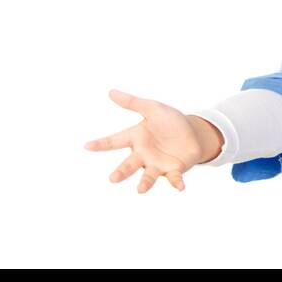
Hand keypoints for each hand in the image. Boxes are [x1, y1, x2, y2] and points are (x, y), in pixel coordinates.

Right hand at [83, 89, 209, 192]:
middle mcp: (143, 154)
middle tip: (113, 178)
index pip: (115, 141)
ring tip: (140, 189)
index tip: (87, 146)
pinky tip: (180, 187)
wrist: (194, 133)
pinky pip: (174, 178)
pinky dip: (176, 183)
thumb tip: (111, 92)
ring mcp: (157, 164)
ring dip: (144, 183)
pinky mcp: (174, 170)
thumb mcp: (153, 109)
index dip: (101, 144)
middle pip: (129, 164)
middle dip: (121, 171)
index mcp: (136, 138)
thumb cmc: (171, 122)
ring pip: (148, 175)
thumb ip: (133, 103)